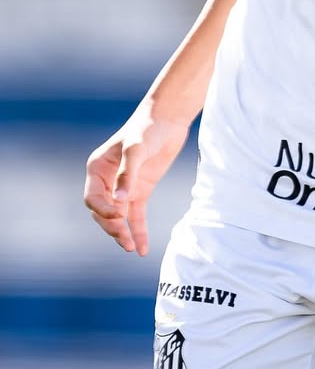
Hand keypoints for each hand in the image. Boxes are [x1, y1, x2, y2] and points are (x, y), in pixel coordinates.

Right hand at [83, 107, 190, 255]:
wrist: (169, 120)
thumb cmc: (147, 129)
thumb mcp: (136, 149)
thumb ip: (127, 174)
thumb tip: (119, 200)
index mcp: (97, 169)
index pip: (92, 198)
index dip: (103, 210)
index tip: (118, 216)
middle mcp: (107, 180)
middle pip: (102, 211)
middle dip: (112, 226)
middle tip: (125, 240)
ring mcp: (124, 187)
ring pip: (118, 217)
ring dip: (123, 233)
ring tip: (132, 248)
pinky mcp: (141, 191)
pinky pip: (136, 215)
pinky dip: (139, 230)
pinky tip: (143, 249)